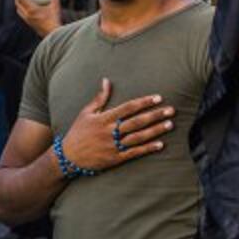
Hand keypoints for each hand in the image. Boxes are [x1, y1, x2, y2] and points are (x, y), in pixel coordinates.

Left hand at [15, 0, 61, 37]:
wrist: (53, 34)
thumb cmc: (54, 20)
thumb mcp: (55, 6)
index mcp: (31, 10)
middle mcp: (27, 15)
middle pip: (18, 4)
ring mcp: (28, 21)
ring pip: (19, 11)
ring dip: (19, 4)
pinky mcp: (30, 24)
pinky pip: (23, 15)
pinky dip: (22, 10)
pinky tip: (28, 8)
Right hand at [57, 79, 173, 172]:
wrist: (67, 157)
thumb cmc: (78, 132)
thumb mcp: (86, 113)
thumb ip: (99, 97)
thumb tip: (107, 80)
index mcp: (103, 119)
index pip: (127, 108)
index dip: (143, 102)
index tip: (158, 98)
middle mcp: (109, 132)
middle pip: (136, 122)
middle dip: (155, 115)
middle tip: (171, 110)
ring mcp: (112, 146)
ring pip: (138, 137)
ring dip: (155, 131)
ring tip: (169, 124)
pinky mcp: (114, 158)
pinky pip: (134, 153)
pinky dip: (147, 148)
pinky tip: (160, 144)